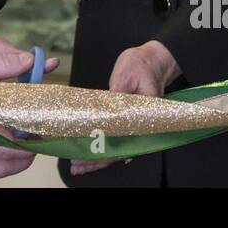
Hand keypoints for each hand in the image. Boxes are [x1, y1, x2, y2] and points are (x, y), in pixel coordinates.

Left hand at [71, 40, 180, 175]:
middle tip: (76, 166)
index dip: (105, 153)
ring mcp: (136, 125)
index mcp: (144, 116)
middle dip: (97, 161)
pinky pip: (118, 139)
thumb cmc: (139, 66)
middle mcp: (142, 125)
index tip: (88, 158)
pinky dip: (104, 147)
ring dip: (98, 158)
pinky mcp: (130, 121)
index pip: (123, 141)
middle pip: (120, 151)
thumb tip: (103, 116)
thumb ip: (115, 97)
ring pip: (118, 148)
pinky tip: (90, 154)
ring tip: (78, 165)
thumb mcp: (124, 77)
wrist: (152, 60)